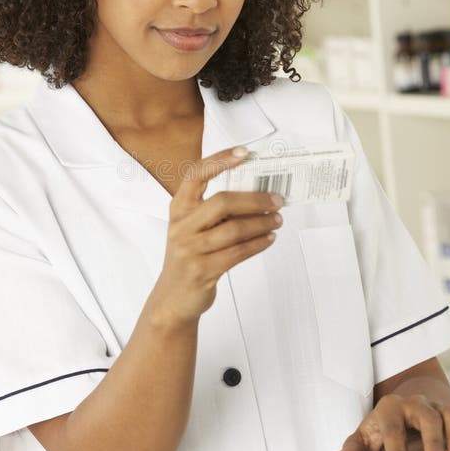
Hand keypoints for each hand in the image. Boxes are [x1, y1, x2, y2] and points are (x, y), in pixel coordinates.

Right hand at [150, 146, 282, 325]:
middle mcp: (181, 226)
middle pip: (222, 202)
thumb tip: (256, 193)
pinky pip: (237, 252)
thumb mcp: (192, 228)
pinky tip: (268, 238)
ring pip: (234, 229)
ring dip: (261, 224)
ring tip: (277, 220)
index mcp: (179, 208)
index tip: (244, 152)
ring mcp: (190, 249)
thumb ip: (214, 210)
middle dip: (254, 200)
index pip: (196, 175)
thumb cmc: (189, 256)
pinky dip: (258, 244)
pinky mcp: (202, 270)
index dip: (220, 160)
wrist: (173, 297)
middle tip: (276, 200)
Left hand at [332, 393, 449, 450]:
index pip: (392, 429)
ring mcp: (435, 408)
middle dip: (431, 442)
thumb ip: (353, 450)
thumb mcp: (365, 439)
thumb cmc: (382, 430)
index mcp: (389, 409)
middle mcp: (414, 405)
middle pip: (426, 418)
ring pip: (449, 415)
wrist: (402, 407)